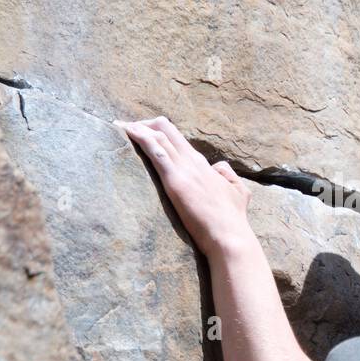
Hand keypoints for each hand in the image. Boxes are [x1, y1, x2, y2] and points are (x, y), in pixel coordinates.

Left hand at [114, 116, 252, 255]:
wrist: (229, 235)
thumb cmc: (233, 219)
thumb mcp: (239, 190)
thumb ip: (227, 175)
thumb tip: (217, 167)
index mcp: (203, 164)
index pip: (179, 139)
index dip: (161, 132)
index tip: (145, 132)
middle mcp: (193, 161)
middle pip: (167, 130)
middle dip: (146, 125)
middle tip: (128, 128)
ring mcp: (184, 169)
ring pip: (159, 136)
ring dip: (138, 129)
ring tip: (121, 126)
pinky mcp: (175, 180)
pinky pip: (156, 151)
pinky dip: (141, 138)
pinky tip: (129, 133)